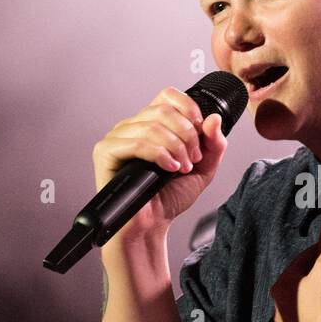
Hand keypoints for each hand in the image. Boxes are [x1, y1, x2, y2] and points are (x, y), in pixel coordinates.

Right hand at [91, 87, 227, 240]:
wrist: (151, 226)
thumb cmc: (169, 198)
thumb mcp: (203, 169)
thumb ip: (214, 144)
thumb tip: (214, 118)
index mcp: (151, 124)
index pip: (167, 95)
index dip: (188, 108)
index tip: (201, 131)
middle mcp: (132, 126)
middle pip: (163, 109)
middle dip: (188, 135)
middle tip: (193, 159)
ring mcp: (117, 137)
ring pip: (152, 126)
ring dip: (176, 148)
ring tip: (182, 168)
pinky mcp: (106, 152)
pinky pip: (137, 143)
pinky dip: (160, 155)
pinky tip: (169, 170)